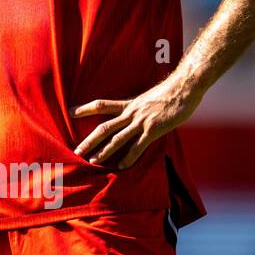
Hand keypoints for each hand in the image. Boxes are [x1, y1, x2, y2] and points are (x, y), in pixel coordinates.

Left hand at [72, 77, 202, 168]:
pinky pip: (138, 146)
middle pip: (104, 127)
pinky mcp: (153, 130)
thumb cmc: (170, 92)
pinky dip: (129, 157)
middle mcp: (131, 113)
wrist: (184, 88)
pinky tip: (121, 166)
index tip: (70, 112)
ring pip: (117, 139)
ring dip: (104, 151)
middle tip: (76, 151)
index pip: (101, 105)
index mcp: (129, 104)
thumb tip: (136, 113)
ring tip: (93, 161)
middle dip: (89, 140)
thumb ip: (140, 107)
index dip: (84, 109)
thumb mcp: (148, 97)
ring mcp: (141, 122)